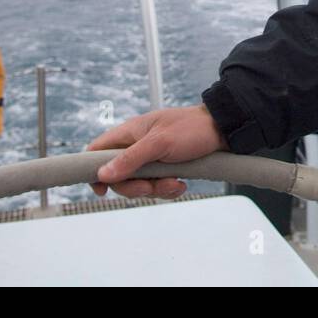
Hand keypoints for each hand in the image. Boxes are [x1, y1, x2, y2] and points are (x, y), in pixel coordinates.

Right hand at [86, 105, 226, 199]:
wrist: (224, 130)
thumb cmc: (192, 128)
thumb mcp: (160, 143)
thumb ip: (131, 159)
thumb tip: (102, 174)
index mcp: (130, 133)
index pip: (98, 150)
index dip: (93, 170)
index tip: (101, 189)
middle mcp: (137, 146)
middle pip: (118, 176)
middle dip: (134, 186)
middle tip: (150, 187)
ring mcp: (151, 158)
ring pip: (139, 184)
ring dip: (156, 189)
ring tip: (175, 183)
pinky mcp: (166, 168)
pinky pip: (157, 186)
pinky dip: (168, 189)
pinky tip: (181, 184)